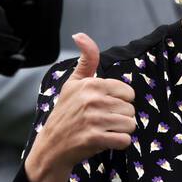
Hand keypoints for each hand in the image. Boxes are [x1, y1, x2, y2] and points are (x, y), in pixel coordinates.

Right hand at [24, 33, 136, 181]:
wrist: (51, 146)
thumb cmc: (66, 113)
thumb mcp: (73, 83)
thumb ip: (86, 60)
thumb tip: (79, 34)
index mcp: (91, 84)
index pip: (128, 92)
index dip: (119, 101)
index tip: (104, 106)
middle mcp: (92, 100)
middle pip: (131, 109)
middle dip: (120, 117)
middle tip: (102, 121)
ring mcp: (93, 120)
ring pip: (130, 124)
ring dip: (120, 131)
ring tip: (103, 130)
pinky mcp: (94, 139)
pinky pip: (125, 140)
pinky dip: (119, 143)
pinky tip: (105, 141)